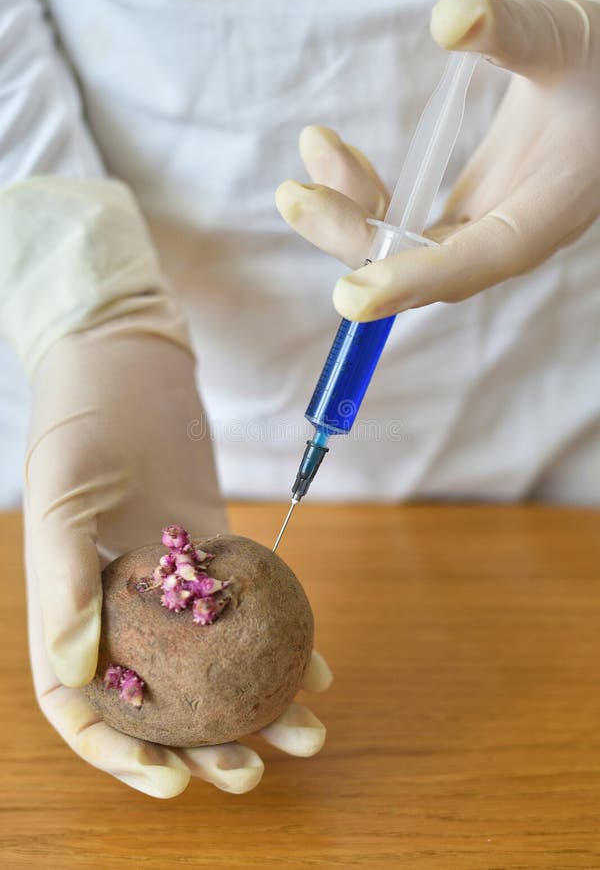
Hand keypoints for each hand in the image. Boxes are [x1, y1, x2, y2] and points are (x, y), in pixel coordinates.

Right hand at [24, 310, 331, 797]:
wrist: (132, 363)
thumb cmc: (83, 421)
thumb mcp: (64, 496)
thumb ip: (63, 582)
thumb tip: (77, 674)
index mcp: (69, 606)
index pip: (83, 703)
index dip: (119, 753)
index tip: (171, 782)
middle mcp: (121, 607)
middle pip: (159, 700)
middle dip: (200, 748)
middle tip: (251, 771)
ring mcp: (172, 586)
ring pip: (212, 666)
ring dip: (254, 708)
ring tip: (303, 733)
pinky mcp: (214, 555)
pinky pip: (248, 612)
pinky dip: (281, 644)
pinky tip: (320, 670)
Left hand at [275, 0, 599, 320]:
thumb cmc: (598, 64)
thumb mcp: (563, 40)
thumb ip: (511, 33)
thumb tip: (448, 21)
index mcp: (540, 217)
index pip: (470, 263)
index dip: (410, 280)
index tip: (350, 297)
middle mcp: (506, 238)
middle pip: (420, 267)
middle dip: (353, 238)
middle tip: (294, 196)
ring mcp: (482, 230)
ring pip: (403, 248)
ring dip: (348, 212)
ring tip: (314, 147)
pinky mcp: (465, 215)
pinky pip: (402, 225)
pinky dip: (365, 197)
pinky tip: (336, 155)